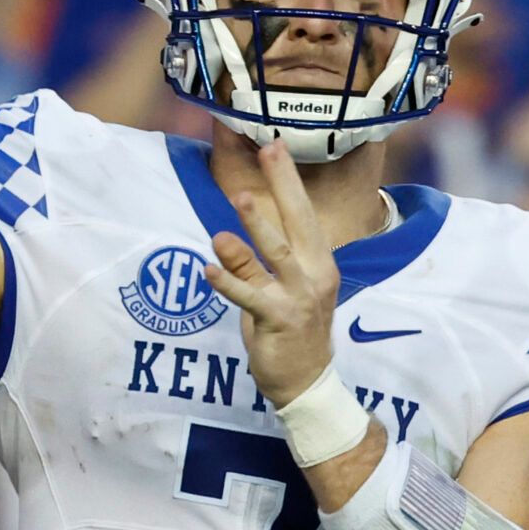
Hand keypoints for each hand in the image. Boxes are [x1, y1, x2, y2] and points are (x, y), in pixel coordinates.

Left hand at [201, 140, 341, 407]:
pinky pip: (251, 297)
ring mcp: (299, 297)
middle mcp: (315, 274)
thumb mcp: (275, 291)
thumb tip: (223, 235)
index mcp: (319, 262)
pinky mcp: (279, 320)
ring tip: (241, 198)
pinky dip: (230, 282)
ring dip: (258, 227)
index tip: (275, 147)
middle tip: (270, 151)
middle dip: (284, 184)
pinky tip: (209, 270)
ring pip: (276, 254)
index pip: (304, 215)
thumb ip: (252, 263)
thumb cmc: (291, 332)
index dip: (289, 181)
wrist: (306, 382)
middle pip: (299, 222)